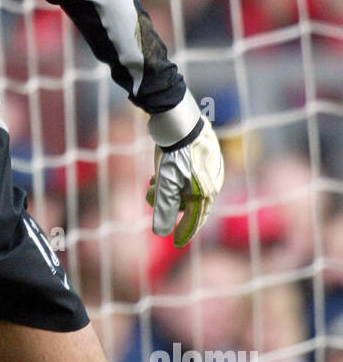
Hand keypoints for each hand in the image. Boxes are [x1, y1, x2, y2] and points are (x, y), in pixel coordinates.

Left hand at [146, 118, 223, 246]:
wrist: (178, 118)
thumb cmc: (173, 152)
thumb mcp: (165, 183)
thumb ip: (164, 208)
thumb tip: (161, 234)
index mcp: (207, 190)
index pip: (196, 218)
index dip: (186, 231)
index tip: (177, 243)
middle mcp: (212, 180)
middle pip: (189, 202)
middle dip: (168, 202)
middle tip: (149, 195)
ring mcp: (209, 167)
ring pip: (186, 187)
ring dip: (167, 189)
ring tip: (150, 182)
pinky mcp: (202, 154)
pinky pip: (188, 174)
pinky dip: (172, 177)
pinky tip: (157, 172)